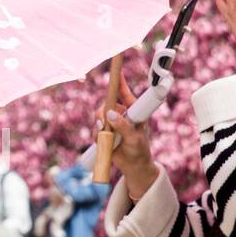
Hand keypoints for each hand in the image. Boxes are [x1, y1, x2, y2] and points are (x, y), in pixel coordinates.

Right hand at [97, 76, 160, 199]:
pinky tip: (104, 141)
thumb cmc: (139, 149)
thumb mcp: (135, 137)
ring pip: (98, 116)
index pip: (124, 92)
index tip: (114, 70)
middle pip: (106, 103)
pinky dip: (97, 134)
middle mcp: (121, 113)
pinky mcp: (104, 133)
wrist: (133, 166)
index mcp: (132, 110)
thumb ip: (123, 125)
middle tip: (103, 122)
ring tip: (107, 136)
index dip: (119, 81)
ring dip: (99, 125)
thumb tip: (109, 115)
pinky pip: (95, 129)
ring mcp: (112, 123)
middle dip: (103, 111)